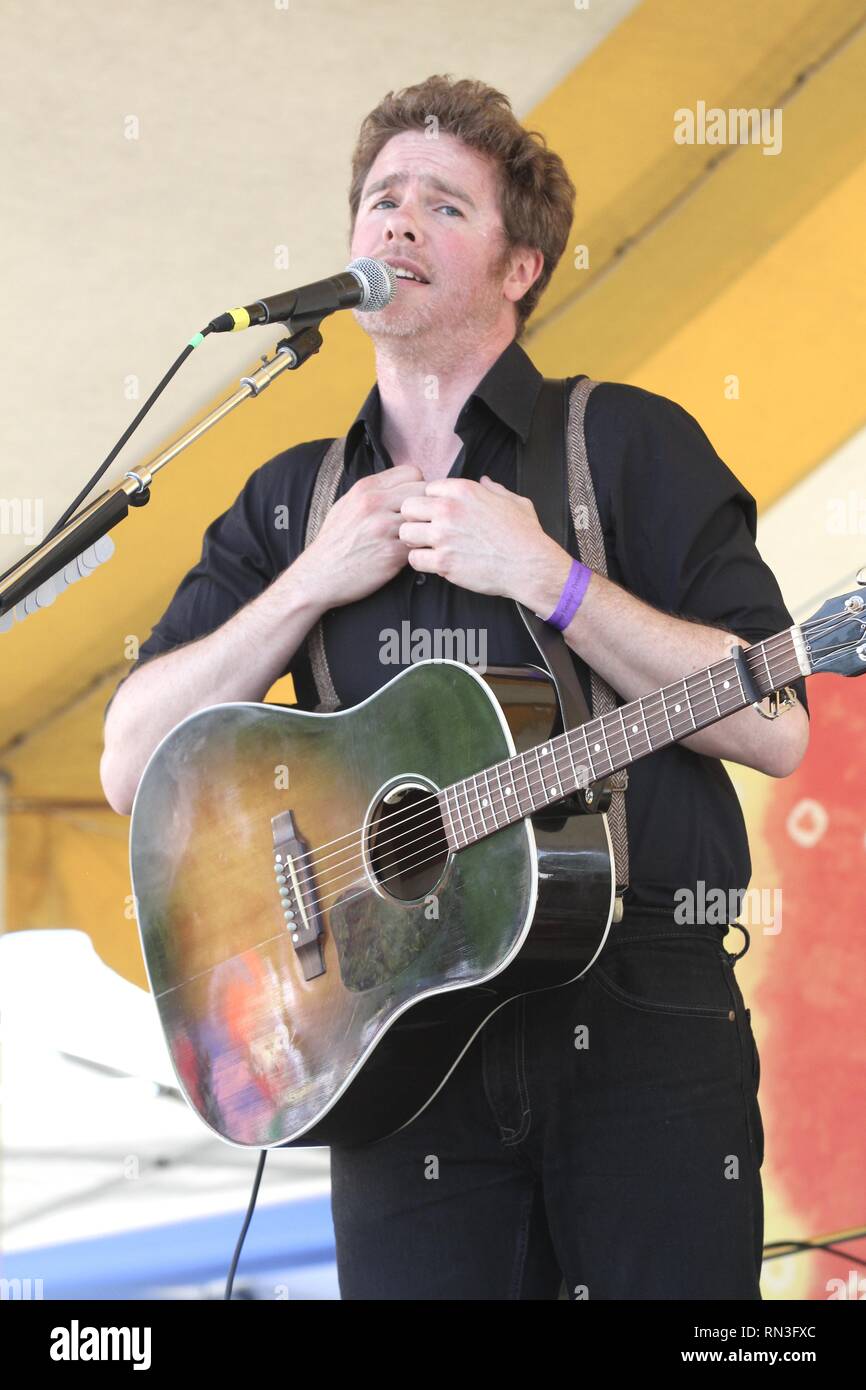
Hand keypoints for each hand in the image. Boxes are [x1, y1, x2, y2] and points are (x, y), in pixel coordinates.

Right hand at [294, 464, 425, 609]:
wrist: (319, 575)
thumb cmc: (334, 542)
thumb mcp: (346, 505)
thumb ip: (372, 492)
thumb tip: (398, 485)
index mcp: (366, 488)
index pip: (412, 472)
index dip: (418, 485)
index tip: (415, 500)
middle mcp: (375, 503)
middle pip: (424, 491)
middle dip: (427, 505)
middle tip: (422, 519)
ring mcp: (384, 528)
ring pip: (426, 517)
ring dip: (426, 528)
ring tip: (416, 537)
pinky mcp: (392, 553)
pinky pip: (420, 544)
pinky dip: (419, 549)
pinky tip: (410, 553)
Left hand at [398, 475, 570, 609]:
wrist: (530, 565)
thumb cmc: (524, 534)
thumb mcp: (514, 501)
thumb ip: (494, 488)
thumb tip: (485, 481)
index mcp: (463, 490)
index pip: (426, 489)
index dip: (431, 502)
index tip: (439, 515)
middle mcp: (449, 509)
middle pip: (408, 507)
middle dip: (415, 519)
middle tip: (427, 531)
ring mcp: (443, 535)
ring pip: (405, 532)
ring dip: (414, 541)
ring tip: (428, 548)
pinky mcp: (443, 561)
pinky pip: (414, 559)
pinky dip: (421, 562)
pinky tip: (434, 563)